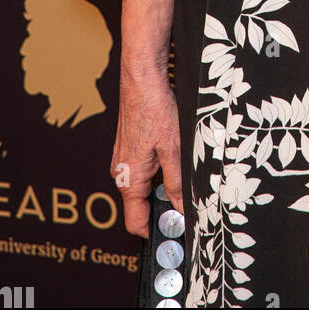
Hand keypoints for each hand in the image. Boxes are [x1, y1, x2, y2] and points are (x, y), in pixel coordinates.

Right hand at [110, 65, 183, 237]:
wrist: (142, 79)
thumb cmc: (154, 110)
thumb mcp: (173, 150)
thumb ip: (177, 183)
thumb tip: (181, 209)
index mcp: (129, 180)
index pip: (135, 223)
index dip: (155, 230)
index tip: (176, 229)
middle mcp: (121, 173)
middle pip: (141, 205)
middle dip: (163, 207)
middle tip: (187, 201)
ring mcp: (123, 159)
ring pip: (144, 186)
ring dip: (162, 185)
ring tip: (183, 172)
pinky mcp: (129, 147)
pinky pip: (143, 169)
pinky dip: (159, 170)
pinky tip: (173, 155)